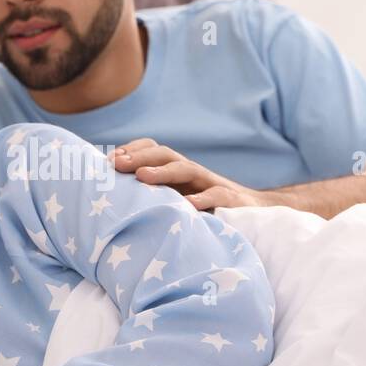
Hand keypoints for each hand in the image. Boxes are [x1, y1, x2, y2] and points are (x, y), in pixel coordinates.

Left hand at [110, 138, 266, 210]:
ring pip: (186, 169)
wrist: (257, 215)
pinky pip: (216, 195)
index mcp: (178, 172)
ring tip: (141, 177)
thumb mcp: (179, 201)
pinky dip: (203, 199)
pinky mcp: (231, 200)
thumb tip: (115, 201)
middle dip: (139, 157)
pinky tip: (188, 205)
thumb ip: (155, 196)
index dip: (131, 150)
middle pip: (165, 155)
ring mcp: (211, 183)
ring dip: (162, 171)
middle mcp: (193, 173)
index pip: (153, 150)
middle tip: (116, 164)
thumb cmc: (209, 211)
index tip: (108, 160)